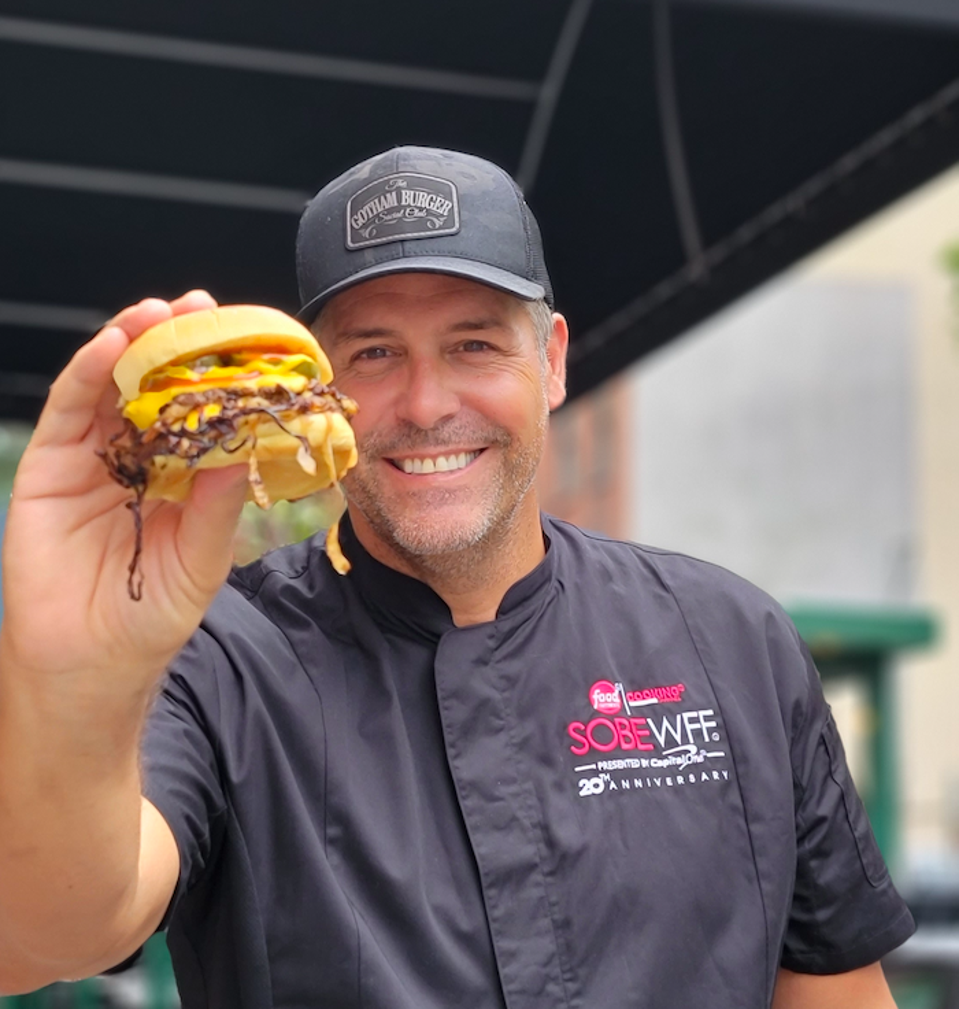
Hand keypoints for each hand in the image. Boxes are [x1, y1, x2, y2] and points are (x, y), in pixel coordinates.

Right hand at [0, 291, 249, 692]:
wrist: (88, 662)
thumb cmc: (152, 615)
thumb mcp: (201, 561)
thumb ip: (218, 507)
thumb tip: (245, 448)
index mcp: (183, 477)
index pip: (201, 413)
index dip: (219, 377)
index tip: (248, 342)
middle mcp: (138, 459)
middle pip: (155, 388)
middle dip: (176, 346)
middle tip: (201, 310)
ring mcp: (93, 459)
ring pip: (110, 387)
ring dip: (132, 344)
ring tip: (159, 314)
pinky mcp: (50, 468)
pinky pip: (68, 411)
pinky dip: (85, 374)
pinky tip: (111, 346)